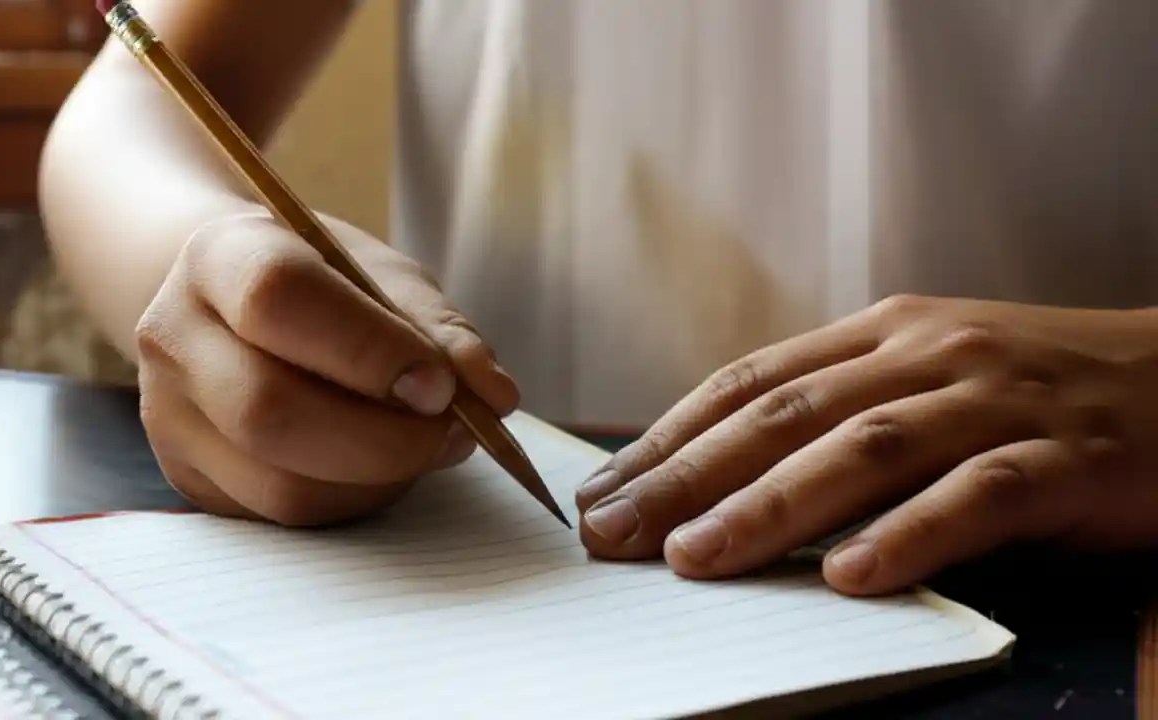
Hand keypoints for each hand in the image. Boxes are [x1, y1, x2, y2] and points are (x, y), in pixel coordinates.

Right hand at [136, 211, 517, 525]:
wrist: (232, 306)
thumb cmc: (322, 283)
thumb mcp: (382, 276)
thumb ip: (437, 328)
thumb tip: (492, 395)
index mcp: (219, 256)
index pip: (279, 298)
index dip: (368, 349)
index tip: (439, 383)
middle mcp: (173, 336)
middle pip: (268, 410)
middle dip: (383, 439)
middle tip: (451, 432)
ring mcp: (169, 418)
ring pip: (280, 484)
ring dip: (379, 479)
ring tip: (424, 445)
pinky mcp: (192, 479)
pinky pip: (285, 516)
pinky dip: (354, 500)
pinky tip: (380, 465)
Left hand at [575, 295, 1157, 594]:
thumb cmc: (1033, 389)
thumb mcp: (925, 376)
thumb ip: (839, 411)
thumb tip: (725, 476)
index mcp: (882, 333)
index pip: (750, 382)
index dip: (670, 436)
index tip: (603, 490)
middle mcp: (927, 354)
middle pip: (785, 415)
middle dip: (687, 475)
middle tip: (612, 532)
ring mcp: (997, 401)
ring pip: (865, 450)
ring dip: (771, 506)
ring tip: (696, 559)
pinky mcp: (1069, 457)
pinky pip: (979, 498)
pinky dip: (911, 535)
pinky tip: (851, 577)